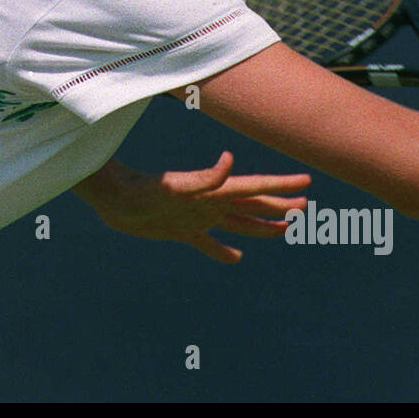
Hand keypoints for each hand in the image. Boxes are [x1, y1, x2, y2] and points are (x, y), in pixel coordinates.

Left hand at [87, 151, 310, 263]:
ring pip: (238, 222)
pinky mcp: (181, 230)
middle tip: (305, 207)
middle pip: (252, 204)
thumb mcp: (174, 186)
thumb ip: (204, 177)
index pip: (253, 187)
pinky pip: (208, 243)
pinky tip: (236, 258)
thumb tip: (230, 159)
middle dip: (278, 205)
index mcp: (213, 190)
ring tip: (284, 229)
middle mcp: (209, 202)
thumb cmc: (142, 190)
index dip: (280, 186)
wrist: (113, 199)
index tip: (305, 182)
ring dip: (261, 225)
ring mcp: (197, 216)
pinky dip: (223, 251)